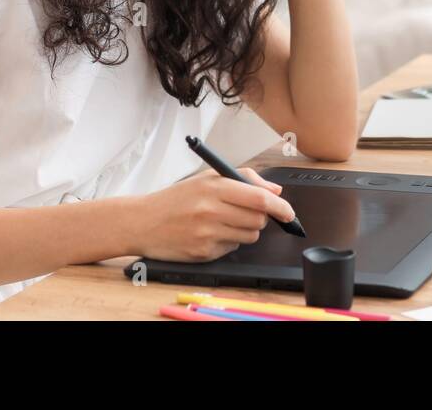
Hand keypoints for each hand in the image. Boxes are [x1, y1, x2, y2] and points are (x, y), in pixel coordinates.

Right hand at [131, 167, 295, 261]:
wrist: (142, 222)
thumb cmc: (176, 199)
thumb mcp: (206, 178)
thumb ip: (243, 179)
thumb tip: (275, 190)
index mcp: (213, 187)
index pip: (259, 198)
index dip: (280, 206)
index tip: (289, 212)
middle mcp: (211, 211)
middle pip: (258, 220)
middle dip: (260, 218)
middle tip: (247, 212)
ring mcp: (207, 234)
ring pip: (249, 236)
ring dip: (245, 230)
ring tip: (225, 222)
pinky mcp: (203, 253)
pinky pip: (232, 249)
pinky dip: (228, 242)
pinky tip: (210, 233)